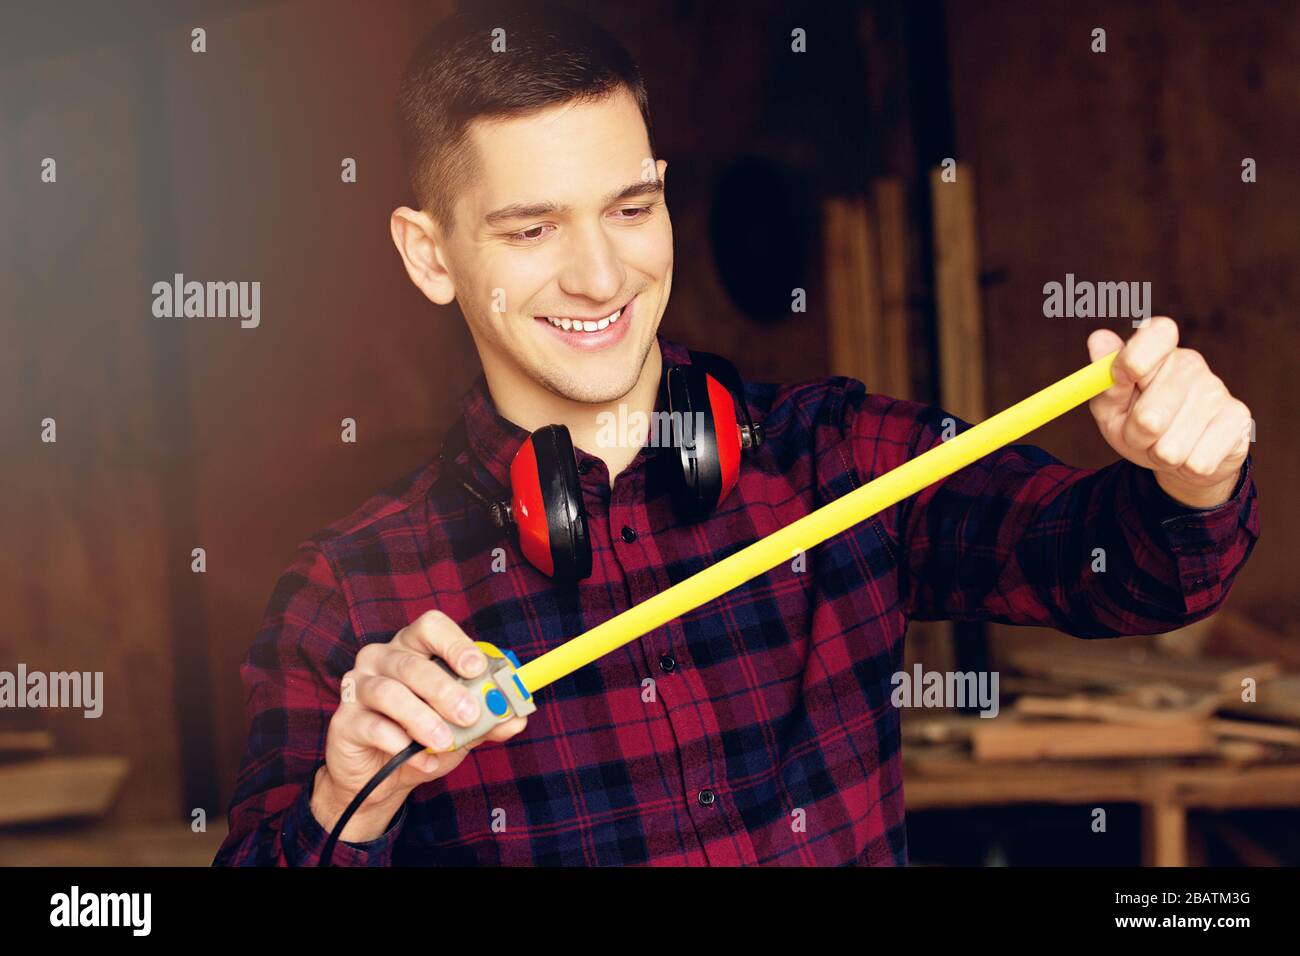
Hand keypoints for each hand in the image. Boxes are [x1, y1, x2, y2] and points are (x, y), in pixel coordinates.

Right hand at [312, 609, 526, 841]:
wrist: (380, 779)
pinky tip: (420, 759)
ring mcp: (358, 686)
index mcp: (413, 648)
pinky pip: (372, 726)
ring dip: (423, 719)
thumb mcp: (460, 728)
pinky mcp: (344, 720)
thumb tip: (516, 718)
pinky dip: (401, 745)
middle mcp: (382, 658)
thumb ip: (487, 720)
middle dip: (445, 690)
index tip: (477, 668)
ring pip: (390, 693)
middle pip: (413, 663)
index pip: (431, 627)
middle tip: (469, 715)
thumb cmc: (422, 738)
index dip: (455, 643)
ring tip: (445, 742)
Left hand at [1087, 317, 1251, 508]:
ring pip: (1171, 447)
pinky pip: (1197, 463)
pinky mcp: (1238, 419)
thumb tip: (1098, 340)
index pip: (1156, 333)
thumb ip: (1104, 380)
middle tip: (1140, 433)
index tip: (1124, 377)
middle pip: (1149, 418)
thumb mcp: (1111, 407)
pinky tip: (1191, 453)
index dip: (1135, 359)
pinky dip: (1185, 468)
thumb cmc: (1137, 425)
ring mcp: (1217, 390)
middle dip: (1136, 437)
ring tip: (1165, 443)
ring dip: (1159, 455)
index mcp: (1156, 351)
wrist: (1180, 457)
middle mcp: (1190, 364)